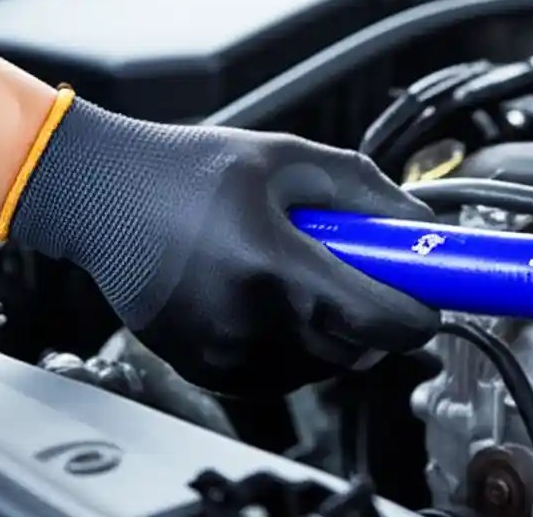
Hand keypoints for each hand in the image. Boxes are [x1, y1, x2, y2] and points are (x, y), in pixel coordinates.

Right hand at [7, 96, 438, 394]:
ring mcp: (225, 353)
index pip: (382, 322)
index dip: (418, 314)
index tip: (429, 298)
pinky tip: (270, 296)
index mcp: (276, 266)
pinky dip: (295, 345)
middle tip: (363, 272)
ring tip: (301, 273)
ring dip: (335, 332)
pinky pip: (281, 375)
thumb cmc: (187, 170)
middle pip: (358, 350)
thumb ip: (364, 191)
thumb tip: (419, 223)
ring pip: (322, 367)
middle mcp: (250, 321)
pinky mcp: (206, 370)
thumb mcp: (287, 158)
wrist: (103, 195)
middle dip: (375, 317)